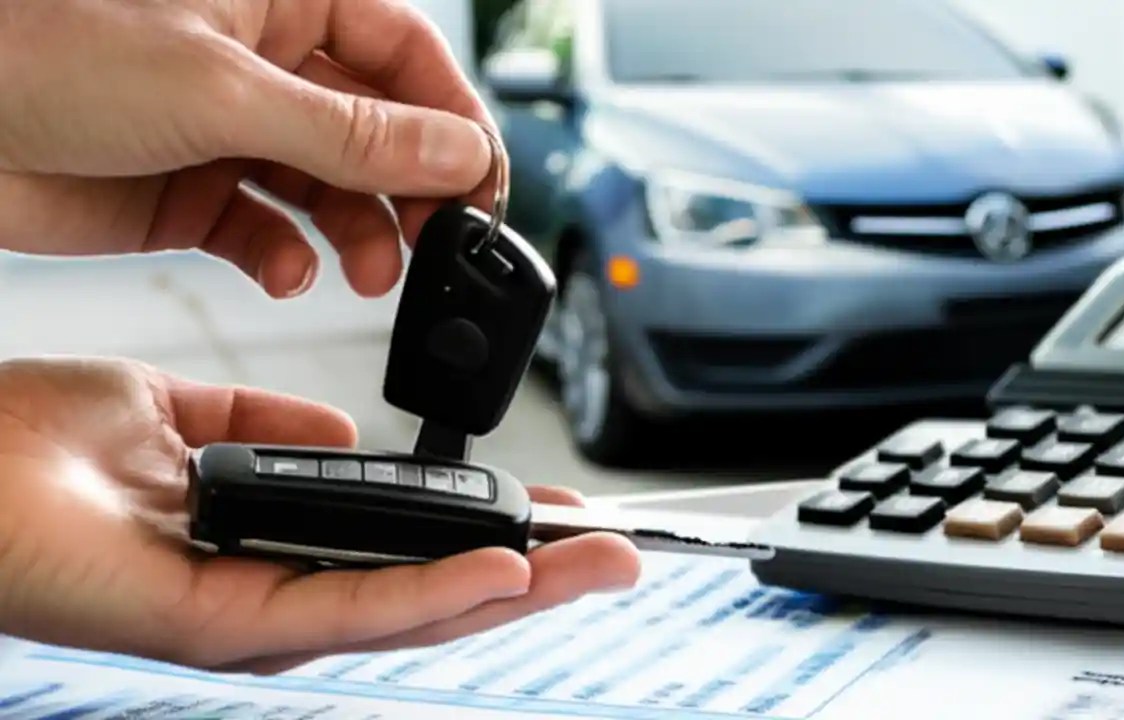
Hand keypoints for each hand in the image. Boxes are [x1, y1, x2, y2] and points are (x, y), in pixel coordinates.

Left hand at [0, 0, 498, 298]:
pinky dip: (289, 257)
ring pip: (333, 189)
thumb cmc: (40, 50)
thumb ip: (353, 133)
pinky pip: (272, 230)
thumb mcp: (223, 90)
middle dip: (411, 190)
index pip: (406, 56)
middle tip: (435, 241)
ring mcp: (233, 131)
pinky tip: (290, 269)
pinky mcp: (198, 193)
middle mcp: (266, 63)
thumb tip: (458, 151)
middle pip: (381, 131)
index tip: (481, 185)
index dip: (454, 122)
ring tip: (369, 270)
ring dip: (359, 234)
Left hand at [0, 357, 639, 672]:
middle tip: (616, 555)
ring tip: (590, 567)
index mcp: (267, 547)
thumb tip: (340, 431)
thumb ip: (267, 429)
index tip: (554, 513)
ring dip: (508, 592)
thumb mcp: (178, 416)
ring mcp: (245, 619)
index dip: (485, 536)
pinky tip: (496, 575)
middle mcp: (268, 594)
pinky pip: (340, 610)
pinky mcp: (213, 628)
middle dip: (530, 577)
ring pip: (405, 615)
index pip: (403, 552)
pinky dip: (428, 597)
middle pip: (425, 594)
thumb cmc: (32, 450)